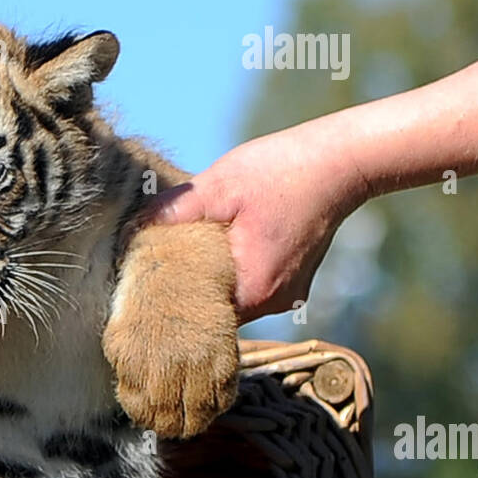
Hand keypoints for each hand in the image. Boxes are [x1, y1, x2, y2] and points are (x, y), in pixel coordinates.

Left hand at [151, 126, 365, 324]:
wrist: (344, 163)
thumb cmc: (284, 170)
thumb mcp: (221, 185)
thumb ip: (175, 211)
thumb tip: (133, 229)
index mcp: (253, 290)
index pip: (196, 314)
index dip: (169, 300)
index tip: (147, 284)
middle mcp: (272, 304)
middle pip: (213, 311)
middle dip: (187, 291)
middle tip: (160, 270)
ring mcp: (285, 297)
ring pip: (231, 300)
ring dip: (211, 280)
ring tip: (189, 256)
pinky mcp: (293, 286)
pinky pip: (251, 288)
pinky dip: (233, 274)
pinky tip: (222, 250)